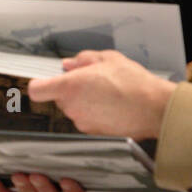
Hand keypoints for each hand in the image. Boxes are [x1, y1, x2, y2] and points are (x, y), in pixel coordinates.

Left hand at [27, 49, 176, 139]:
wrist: (154, 109)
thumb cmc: (134, 84)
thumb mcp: (108, 59)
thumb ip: (83, 60)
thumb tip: (70, 64)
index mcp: (70, 87)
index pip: (37, 90)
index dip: (39, 85)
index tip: (45, 81)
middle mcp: (72, 107)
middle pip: (58, 98)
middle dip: (71, 90)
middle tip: (91, 81)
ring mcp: (82, 122)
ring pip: (74, 109)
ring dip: (83, 102)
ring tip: (106, 94)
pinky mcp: (93, 133)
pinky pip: (87, 120)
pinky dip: (94, 114)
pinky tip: (111, 106)